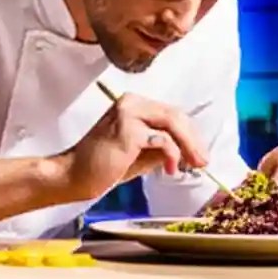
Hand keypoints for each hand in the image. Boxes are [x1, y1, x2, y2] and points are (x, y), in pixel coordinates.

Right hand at [56, 92, 208, 201]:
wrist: (74, 176)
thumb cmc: (103, 167)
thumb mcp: (140, 155)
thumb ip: (162, 148)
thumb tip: (190, 152)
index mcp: (132, 105)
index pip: (170, 114)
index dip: (189, 134)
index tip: (199, 153)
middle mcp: (131, 102)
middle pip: (175, 115)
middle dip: (194, 139)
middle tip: (203, 160)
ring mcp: (129, 112)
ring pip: (173, 122)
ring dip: (188, 146)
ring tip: (194, 165)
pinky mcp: (129, 128)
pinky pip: (162, 139)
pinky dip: (172, 155)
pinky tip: (170, 169)